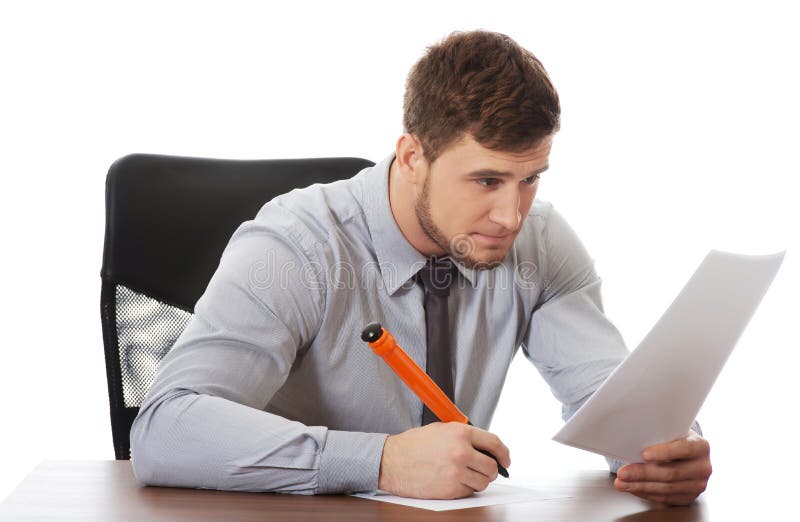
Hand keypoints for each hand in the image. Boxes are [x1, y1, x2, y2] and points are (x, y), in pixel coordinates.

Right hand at [378, 422, 509, 498]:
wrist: (392, 461)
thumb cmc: (413, 445)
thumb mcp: (441, 429)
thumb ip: (464, 436)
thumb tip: (484, 447)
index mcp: (460, 433)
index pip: (495, 443)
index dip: (504, 453)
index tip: (505, 460)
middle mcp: (461, 451)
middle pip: (492, 467)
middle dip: (491, 470)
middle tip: (484, 470)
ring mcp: (456, 472)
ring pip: (483, 482)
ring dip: (478, 480)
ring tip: (464, 475)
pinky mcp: (450, 489)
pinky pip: (469, 492)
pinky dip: (465, 489)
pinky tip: (452, 481)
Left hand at [614, 431, 711, 505]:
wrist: (689, 453)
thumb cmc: (675, 439)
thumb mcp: (672, 432)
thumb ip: (659, 435)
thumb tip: (632, 439)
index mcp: (701, 446)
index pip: (684, 449)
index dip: (664, 452)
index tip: (644, 454)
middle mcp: (702, 467)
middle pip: (671, 473)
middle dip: (643, 473)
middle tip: (623, 472)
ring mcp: (697, 485)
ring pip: (666, 488)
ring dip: (640, 486)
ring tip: (622, 482)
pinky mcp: (689, 497)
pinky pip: (665, 498)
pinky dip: (646, 493)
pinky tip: (633, 488)